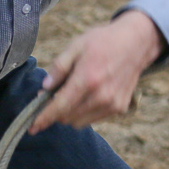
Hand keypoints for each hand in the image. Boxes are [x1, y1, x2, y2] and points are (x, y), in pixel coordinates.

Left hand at [32, 10, 165, 132]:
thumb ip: (59, 67)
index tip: (32, 127)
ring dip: (69, 113)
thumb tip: (44, 88)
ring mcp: (111, 104)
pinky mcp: (119, 108)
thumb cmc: (103, 42)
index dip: (43, 118)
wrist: (136, 43)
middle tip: (55, 93)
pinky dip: (84, 112)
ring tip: (74, 92)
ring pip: (78, 122)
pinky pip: (92, 119)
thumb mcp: (76, 46)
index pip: (59, 107)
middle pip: (66, 117)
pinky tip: (89, 94)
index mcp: (87, 79)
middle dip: (55, 110)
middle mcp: (100, 96)